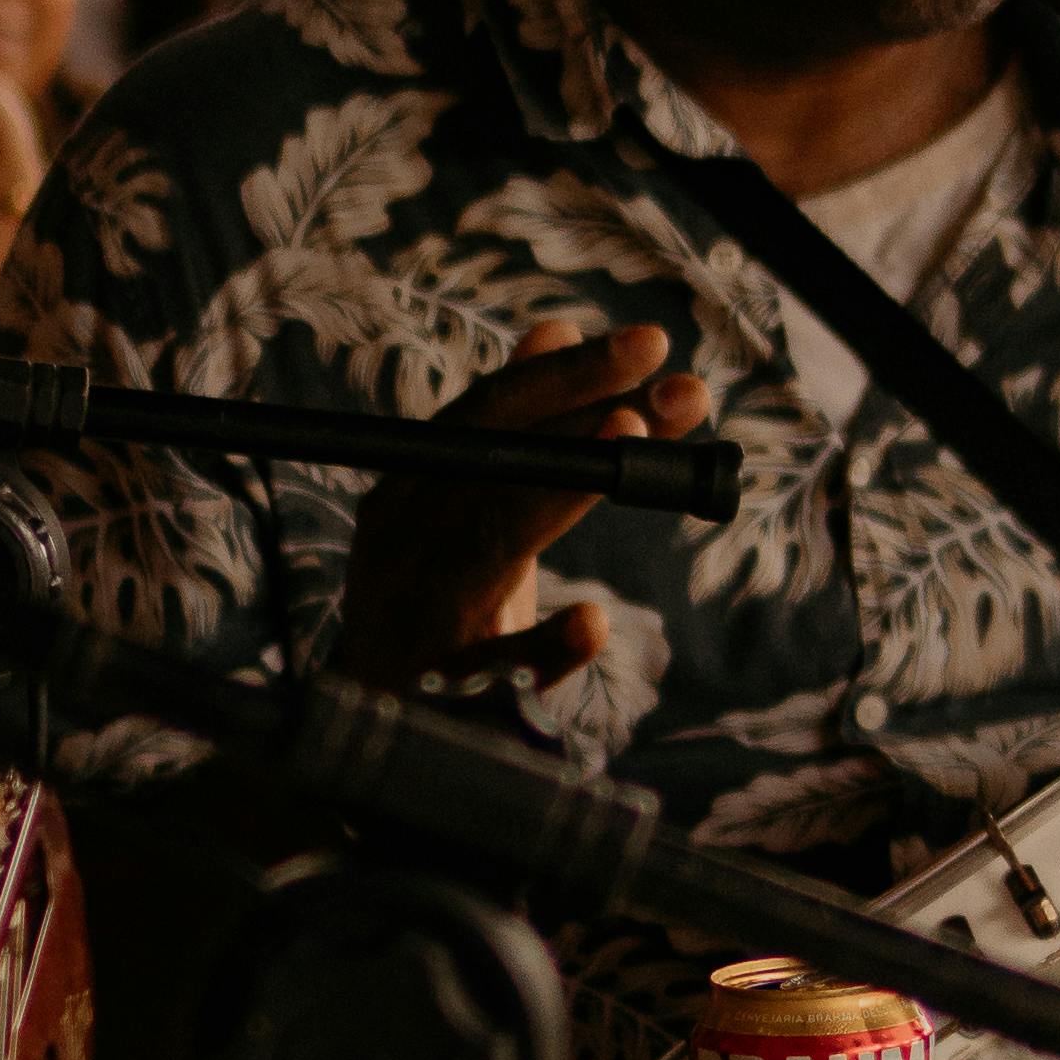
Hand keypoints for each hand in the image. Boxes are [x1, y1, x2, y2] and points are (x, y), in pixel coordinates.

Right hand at [329, 313, 713, 695]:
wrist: (374, 732)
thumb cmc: (438, 603)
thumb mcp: (475, 509)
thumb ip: (516, 427)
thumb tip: (557, 327)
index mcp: (410, 490)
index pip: (490, 412)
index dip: (571, 374)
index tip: (651, 344)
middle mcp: (400, 542)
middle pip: (495, 462)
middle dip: (591, 414)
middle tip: (685, 390)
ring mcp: (413, 617)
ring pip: (489, 540)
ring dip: (564, 490)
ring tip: (635, 446)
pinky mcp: (435, 695)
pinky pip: (492, 667)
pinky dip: (544, 646)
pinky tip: (591, 625)